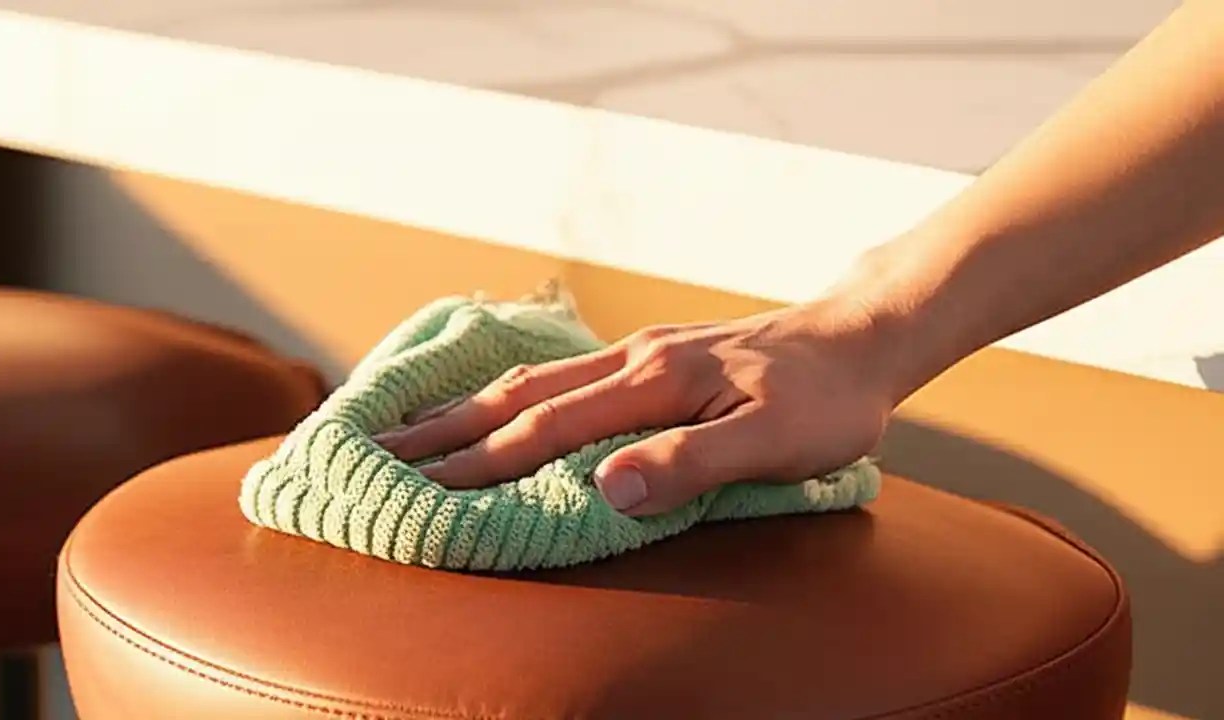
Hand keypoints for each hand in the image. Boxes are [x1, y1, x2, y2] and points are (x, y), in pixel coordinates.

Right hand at [373, 299, 897, 515]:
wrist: (862, 336)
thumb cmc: (828, 400)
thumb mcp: (776, 441)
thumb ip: (693, 461)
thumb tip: (608, 486)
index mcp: (651, 383)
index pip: (543, 430)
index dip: (476, 464)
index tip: (412, 488)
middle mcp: (631, 360)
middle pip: (517, 397)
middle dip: (443, 429)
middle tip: (372, 451)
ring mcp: (639, 353)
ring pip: (533, 381)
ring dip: (467, 407)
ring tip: (412, 428)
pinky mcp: (652, 355)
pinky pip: (563, 374)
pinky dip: (511, 393)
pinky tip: (497, 402)